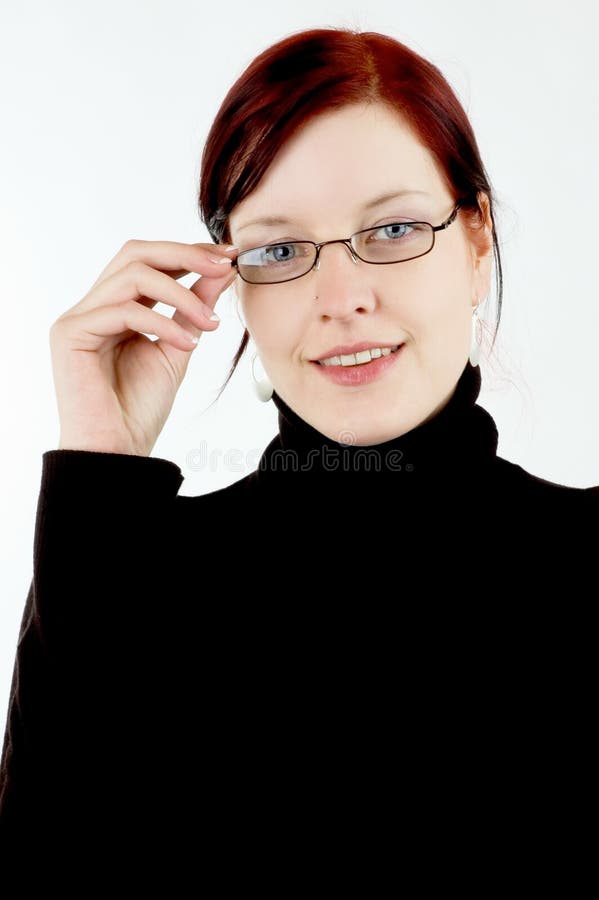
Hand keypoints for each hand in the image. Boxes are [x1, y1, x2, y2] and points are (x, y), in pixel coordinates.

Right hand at [49, 239, 237, 455]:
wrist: (120, 451)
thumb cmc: (141, 408)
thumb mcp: (179, 347)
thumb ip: (194, 308)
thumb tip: (222, 270)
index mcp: (115, 307)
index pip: (148, 261)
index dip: (188, 253)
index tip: (229, 258)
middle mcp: (93, 307)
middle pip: (135, 253)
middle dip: (185, 255)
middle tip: (224, 266)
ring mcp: (78, 318)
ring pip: (132, 275)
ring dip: (181, 293)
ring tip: (210, 323)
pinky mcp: (70, 334)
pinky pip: (122, 311)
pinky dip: (162, 323)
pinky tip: (187, 344)